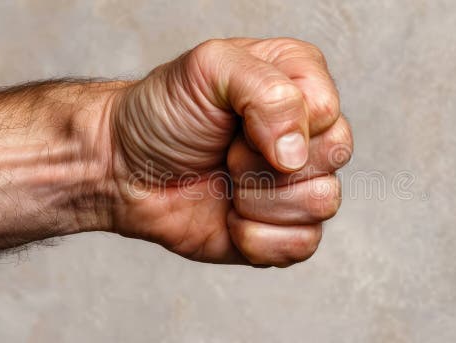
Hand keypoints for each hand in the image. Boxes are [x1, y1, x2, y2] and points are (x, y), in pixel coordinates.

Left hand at [109, 38, 352, 266]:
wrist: (121, 170)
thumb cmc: (162, 113)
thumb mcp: (208, 68)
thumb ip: (265, 88)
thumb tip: (295, 153)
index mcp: (299, 82)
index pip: (327, 108)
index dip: (283, 123)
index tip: (236, 121)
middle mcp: (307, 132)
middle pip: (335, 155)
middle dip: (266, 161)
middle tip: (228, 150)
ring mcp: (298, 184)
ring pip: (323, 202)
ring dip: (259, 199)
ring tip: (227, 182)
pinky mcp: (285, 230)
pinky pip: (303, 245)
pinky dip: (257, 238)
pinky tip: (230, 218)